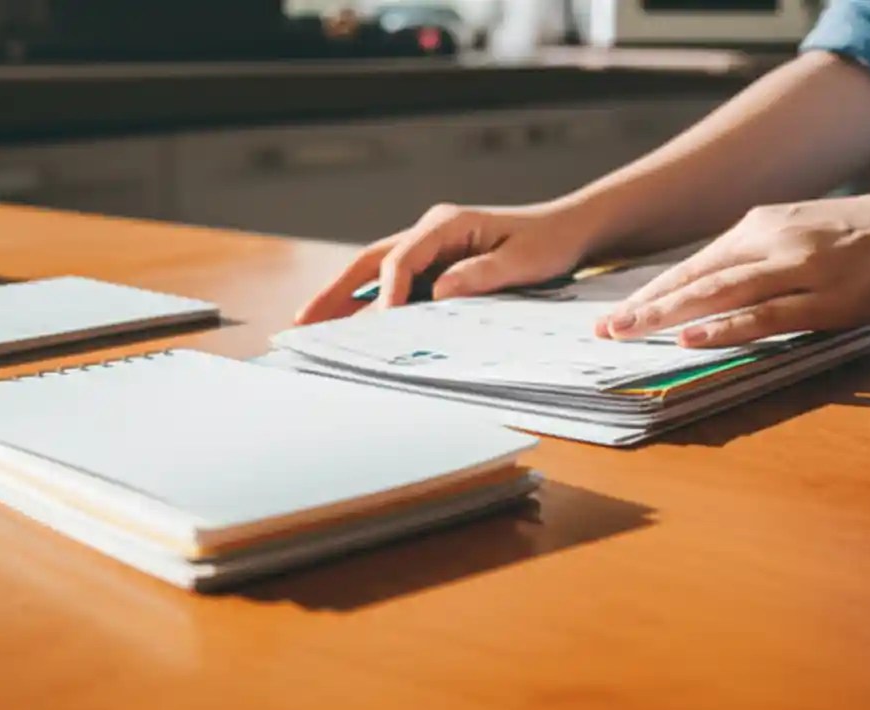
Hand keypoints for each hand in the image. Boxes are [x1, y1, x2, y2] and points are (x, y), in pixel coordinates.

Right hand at [296, 200, 600, 323]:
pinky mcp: (436, 263)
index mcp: (447, 224)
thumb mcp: (523, 261)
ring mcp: (430, 246)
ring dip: (344, 297)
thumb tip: (438, 291)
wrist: (566, 230)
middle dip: (336, 291)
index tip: (382, 322)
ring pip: (376, 270)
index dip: (388, 292)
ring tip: (311, 324)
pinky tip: (354, 324)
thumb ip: (482, 274)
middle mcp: (430, 231)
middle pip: (371, 261)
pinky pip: (395, 281)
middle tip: (303, 321)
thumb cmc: (547, 243)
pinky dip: (371, 300)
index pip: (403, 259)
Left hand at [595, 189, 869, 346]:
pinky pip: (765, 315)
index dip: (653, 290)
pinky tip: (689, 336)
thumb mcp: (807, 231)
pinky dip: (724, 326)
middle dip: (645, 305)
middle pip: (695, 278)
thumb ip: (763, 256)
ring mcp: (801, 268)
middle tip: (603, 328)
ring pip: (719, 293)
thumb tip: (720, 289)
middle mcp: (774, 240)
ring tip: (627, 333)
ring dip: (667, 315)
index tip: (618, 311)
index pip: (695, 264)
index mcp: (764, 224)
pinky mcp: (829, 297)